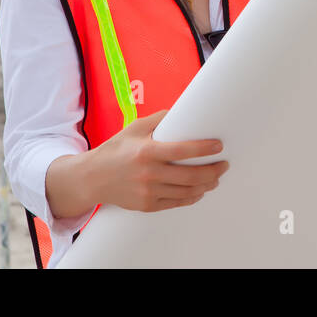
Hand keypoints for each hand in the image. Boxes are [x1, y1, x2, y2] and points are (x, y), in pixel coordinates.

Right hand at [88, 109, 229, 212]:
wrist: (92, 178)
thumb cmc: (116, 149)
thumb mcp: (135, 128)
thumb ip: (161, 119)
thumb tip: (185, 110)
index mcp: (147, 151)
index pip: (183, 150)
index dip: (204, 148)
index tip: (219, 146)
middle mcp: (148, 173)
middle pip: (190, 175)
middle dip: (213, 170)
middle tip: (224, 164)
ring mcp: (147, 192)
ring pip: (186, 191)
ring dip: (206, 185)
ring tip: (216, 178)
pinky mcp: (147, 205)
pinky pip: (176, 203)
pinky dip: (191, 197)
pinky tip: (200, 190)